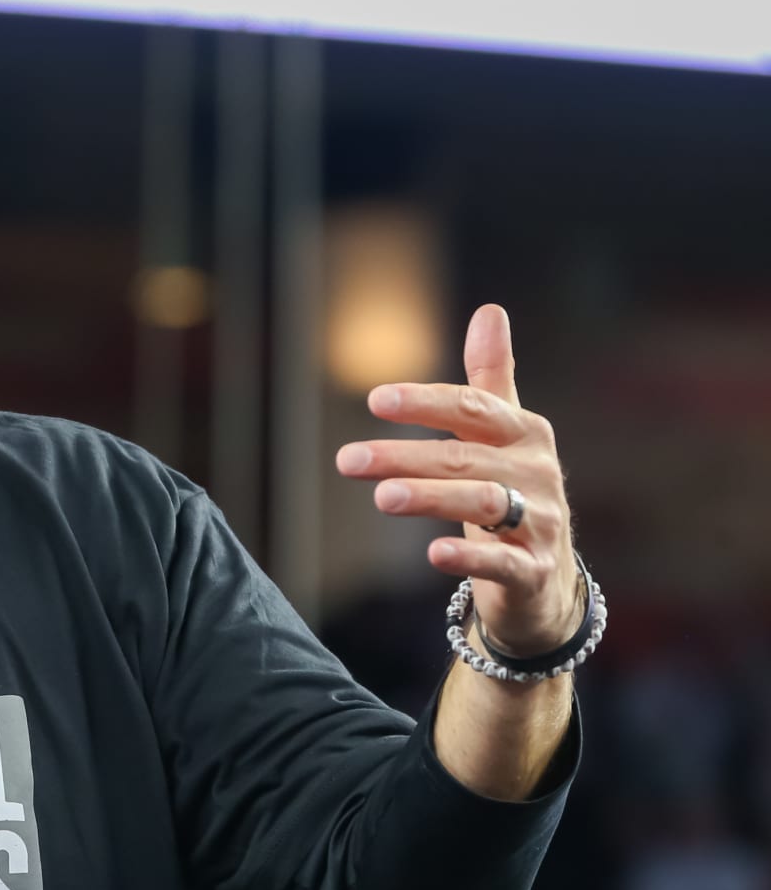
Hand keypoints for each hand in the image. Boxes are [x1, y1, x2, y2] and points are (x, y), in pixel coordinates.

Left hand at [336, 303, 580, 656]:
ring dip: (432, 497)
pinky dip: (469, 557)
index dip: (425, 402)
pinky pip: (503, 562)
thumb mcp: (502, 437)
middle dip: (405, 456)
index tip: (375, 400)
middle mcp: (536, 473)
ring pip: (483, 503)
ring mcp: (540, 522)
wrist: (543, 579)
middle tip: (346, 460)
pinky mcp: (533, 570)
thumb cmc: (510, 495)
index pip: (471, 408)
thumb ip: (490, 380)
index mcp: (525, 433)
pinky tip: (433, 554)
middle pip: (465, 458)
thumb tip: (490, 310)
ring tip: (382, 497)